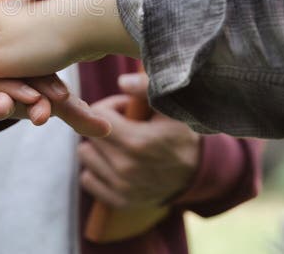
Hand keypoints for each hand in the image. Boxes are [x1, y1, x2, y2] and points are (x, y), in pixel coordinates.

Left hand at [78, 74, 199, 208]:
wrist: (198, 172)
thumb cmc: (180, 133)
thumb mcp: (171, 106)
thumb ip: (147, 88)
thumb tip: (122, 81)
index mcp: (138, 142)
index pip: (97, 115)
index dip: (110, 107)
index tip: (126, 110)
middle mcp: (127, 168)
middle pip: (90, 133)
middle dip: (104, 125)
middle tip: (126, 126)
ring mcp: (123, 188)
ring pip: (85, 155)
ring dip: (99, 147)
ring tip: (122, 143)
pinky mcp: (120, 202)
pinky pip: (87, 179)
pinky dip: (97, 169)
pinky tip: (116, 162)